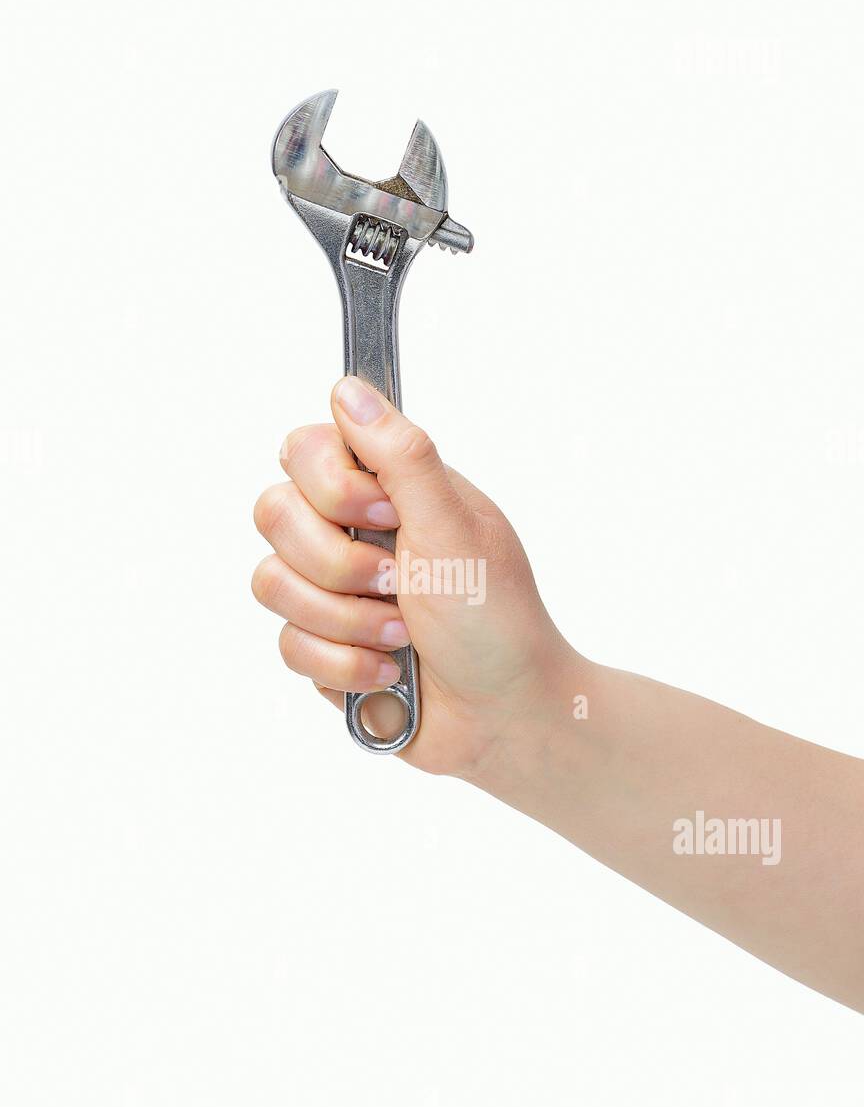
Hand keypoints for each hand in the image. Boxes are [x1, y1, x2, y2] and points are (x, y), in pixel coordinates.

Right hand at [252, 375, 572, 775]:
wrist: (505, 718)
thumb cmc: (497, 620)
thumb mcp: (454, 528)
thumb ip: (401, 457)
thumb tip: (347, 388)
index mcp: (388, 491)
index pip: (305, 450)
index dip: (331, 488)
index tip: (388, 518)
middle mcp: (351, 533)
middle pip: (273, 514)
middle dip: (338, 566)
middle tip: (397, 585)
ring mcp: (332, 592)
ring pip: (270, 583)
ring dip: (346, 621)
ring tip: (402, 636)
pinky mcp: (322, 647)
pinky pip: (286, 645)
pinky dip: (344, 665)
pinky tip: (388, 672)